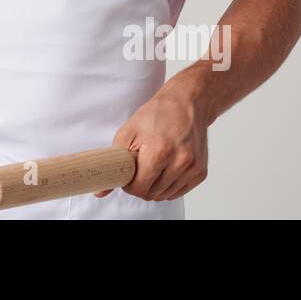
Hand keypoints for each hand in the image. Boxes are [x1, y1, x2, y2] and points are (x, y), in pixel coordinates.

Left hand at [96, 80, 208, 201]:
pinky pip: (178, 192)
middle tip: (140, 166)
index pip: (139, 188)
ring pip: (165, 196)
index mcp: (159, 152)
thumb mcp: (128, 132)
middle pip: (151, 194)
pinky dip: (168, 185)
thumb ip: (113, 163)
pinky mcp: (201, 173)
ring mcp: (193, 169)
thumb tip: (100, 192)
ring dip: (155, 186)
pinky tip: (166, 167)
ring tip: (154, 164)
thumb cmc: (156, 115)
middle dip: (142, 184)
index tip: (128, 174)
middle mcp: (180, 162)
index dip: (129, 184)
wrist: (187, 103)